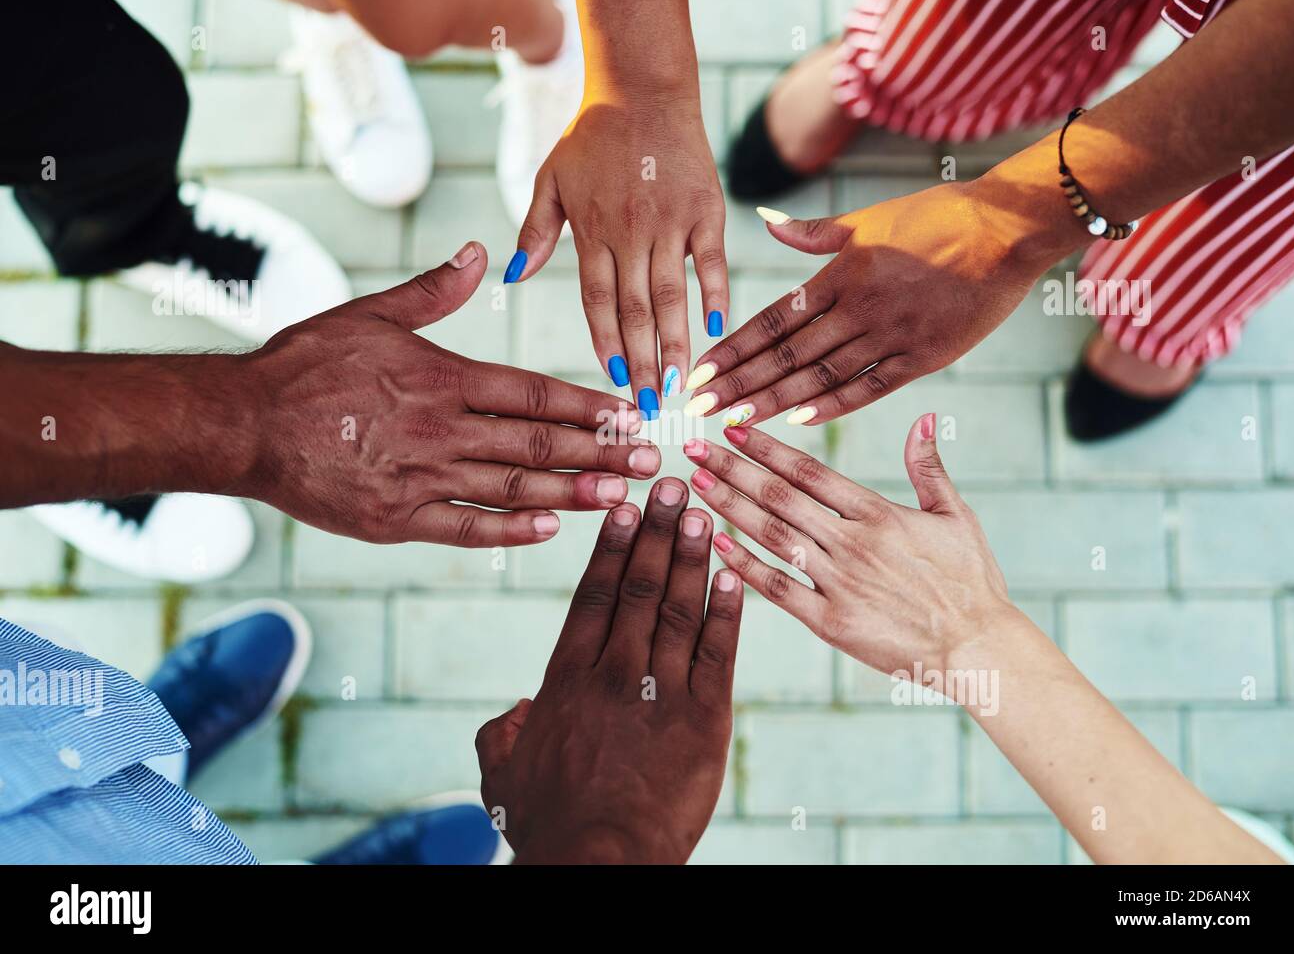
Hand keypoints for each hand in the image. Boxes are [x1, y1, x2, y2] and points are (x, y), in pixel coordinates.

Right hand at [239, 242, 660, 546]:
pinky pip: (466, 527)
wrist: (243, 425)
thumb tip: (480, 256)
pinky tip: (549, 529)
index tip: (629, 415)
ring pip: (513, 489)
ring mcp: (420, 478)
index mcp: (441, 377)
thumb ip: (432, 292)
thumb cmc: (304, 366)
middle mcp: (440, 429)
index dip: (587, 407)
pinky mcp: (396, 520)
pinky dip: (510, 530)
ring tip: (619, 495)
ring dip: (572, 493)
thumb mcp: (369, 314)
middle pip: (537, 444)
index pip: (532, 393)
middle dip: (598, 453)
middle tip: (646, 460)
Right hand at [475, 479, 741, 863]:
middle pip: (639, 588)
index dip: (612, 548)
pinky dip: (728, 611)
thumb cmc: (548, 824)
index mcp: (568, 680)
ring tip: (702, 512)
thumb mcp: (503, 775)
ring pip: (679, 609)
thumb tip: (519, 709)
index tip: (624, 508)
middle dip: (657, 532)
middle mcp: (615, 674)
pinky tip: (735, 574)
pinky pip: (720, 653)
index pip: (593, 597)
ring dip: (691, 557)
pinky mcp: (706, 719)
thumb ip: (505, 731)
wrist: (601, 863)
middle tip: (672, 486)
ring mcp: (663, 693)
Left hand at [509, 101, 728, 416]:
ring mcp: (672, 223)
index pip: (597, 300)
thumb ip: (534, 232)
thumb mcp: (551, 179)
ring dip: (676, 343)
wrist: (644, 90)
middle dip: (642, 361)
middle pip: (636, 310)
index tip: (612, 381)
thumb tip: (511, 277)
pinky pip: (712, 263)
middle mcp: (632, 233)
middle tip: (651, 406)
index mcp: (593, 231)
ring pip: (673, 295)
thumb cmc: (593, 137)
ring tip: (681, 384)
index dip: (605, 343)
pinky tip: (716, 331)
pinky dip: (715, 296)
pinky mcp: (706, 211)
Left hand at [683, 417, 1015, 680]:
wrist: (977, 648)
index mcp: (878, 513)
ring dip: (729, 507)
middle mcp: (852, 543)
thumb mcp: (956, 516)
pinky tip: (714, 544)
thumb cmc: (970, 582)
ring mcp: (839, 583)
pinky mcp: (831, 622)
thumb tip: (924, 418)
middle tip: (692, 447)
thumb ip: (928, 467)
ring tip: (695, 485)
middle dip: (731, 469)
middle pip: (779, 497)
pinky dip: (744, 565)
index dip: (767, 448)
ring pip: (772, 536)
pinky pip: (777, 588)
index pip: (809, 471)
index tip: (733, 428)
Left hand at [684, 181, 1046, 426]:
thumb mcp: (868, 219)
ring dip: (774, 401)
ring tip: (734, 420)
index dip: (734, 348)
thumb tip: (766, 223)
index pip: (773, 319)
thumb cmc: (938, 217)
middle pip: (787, 354)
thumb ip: (814, 233)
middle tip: (698, 408)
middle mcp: (858, 309)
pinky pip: (869, 386)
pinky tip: (798, 422)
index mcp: (841, 274)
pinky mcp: (923, 358)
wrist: (1006, 230)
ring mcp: (891, 336)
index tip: (700, 371)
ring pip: (820, 376)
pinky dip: (833, 406)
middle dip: (738, 383)